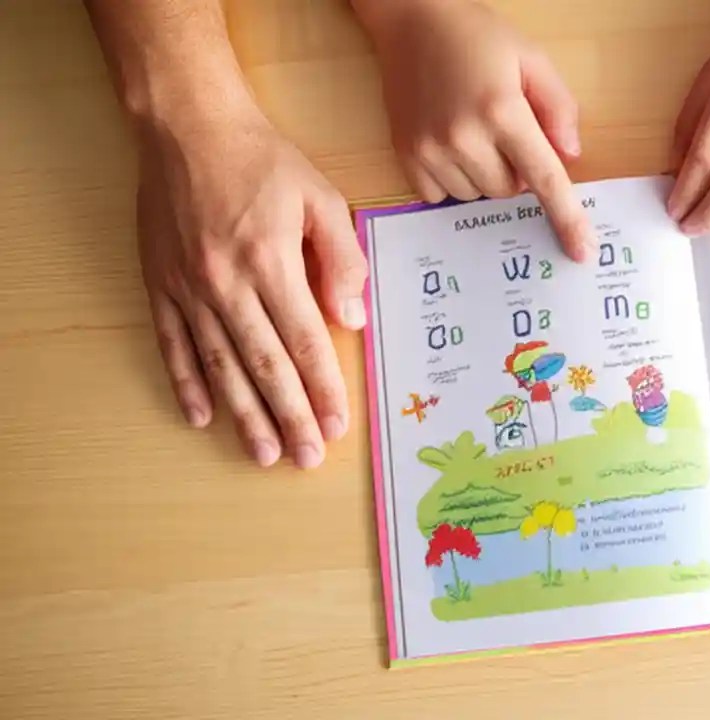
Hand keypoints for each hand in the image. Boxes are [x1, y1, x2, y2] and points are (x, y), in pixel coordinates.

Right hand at [136, 113, 366, 468]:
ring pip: (220, 365)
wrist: (188, 127)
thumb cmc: (263, 160)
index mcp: (271, 263)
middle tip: (307, 457)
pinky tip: (202, 416)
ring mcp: (189, 287)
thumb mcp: (322, 198)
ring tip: (265, 453)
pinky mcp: (161, 284)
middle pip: (264, 365)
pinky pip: (174, 344)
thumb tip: (352, 319)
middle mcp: (227, 283)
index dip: (322, 388)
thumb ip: (342, 260)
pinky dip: (187, 383)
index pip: (304, 342)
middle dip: (289, 416)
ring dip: (244, 414)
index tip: (337, 424)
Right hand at [359, 0, 595, 261]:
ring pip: (477, 196)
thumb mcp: (532, 60)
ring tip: (473, 131)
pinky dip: (454, 180)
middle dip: (517, 171)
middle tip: (505, 133)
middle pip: (510, 191)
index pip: (544, 178)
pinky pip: (440, 197)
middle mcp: (463, 136)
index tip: (582, 252)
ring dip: (486, 175)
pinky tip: (450, 144)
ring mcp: (430, 149)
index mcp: (502, 111)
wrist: (411, 18)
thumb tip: (570, 157)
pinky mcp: (406, 155)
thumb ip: (559, 109)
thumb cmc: (477, 37)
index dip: (567, 218)